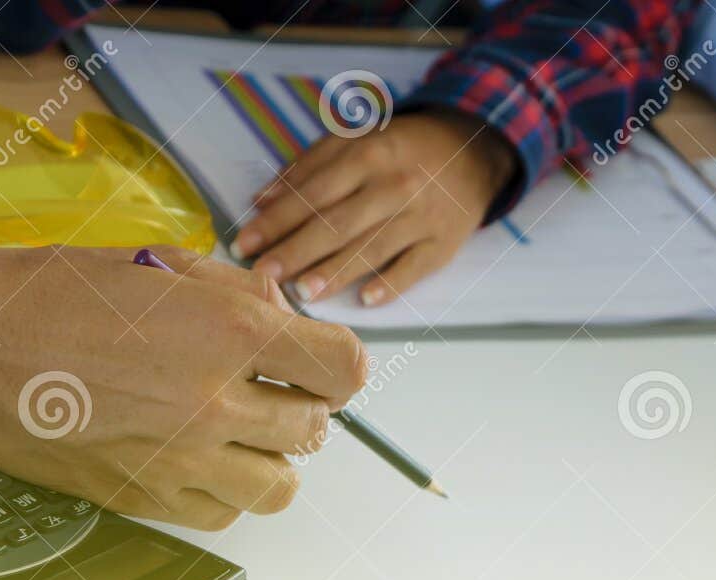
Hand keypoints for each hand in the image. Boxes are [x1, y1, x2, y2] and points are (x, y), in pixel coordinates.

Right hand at [0, 238, 367, 528]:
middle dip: (300, 405)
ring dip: (272, 460)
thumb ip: (234, 291)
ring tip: (237, 434)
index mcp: (230, 332)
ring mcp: (181, 460)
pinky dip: (226, 494)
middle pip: (316, 430)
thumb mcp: (155, 263)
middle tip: (262, 388)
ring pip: (281, 488)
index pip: (344, 369)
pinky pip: (223, 516)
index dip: (336, 364)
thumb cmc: (49, 289)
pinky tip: (198, 461)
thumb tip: (282, 311)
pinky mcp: (143, 498)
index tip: (314, 360)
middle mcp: (217, 404)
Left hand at [235, 110, 517, 306]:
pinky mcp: (444, 243)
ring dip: (335, 272)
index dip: (277, 220)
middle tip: (263, 276)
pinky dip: (390, 284)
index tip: (245, 243)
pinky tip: (363, 300)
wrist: (470, 153)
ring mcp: (421, 216)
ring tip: (301, 292)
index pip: (314, 192)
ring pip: (372, 248)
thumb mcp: (357, 142)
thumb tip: (261, 201)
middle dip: (296, 251)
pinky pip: (414, 267)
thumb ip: (308, 167)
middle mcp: (394, 185)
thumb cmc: (401, 150)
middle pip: (338, 223)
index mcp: (368, 154)